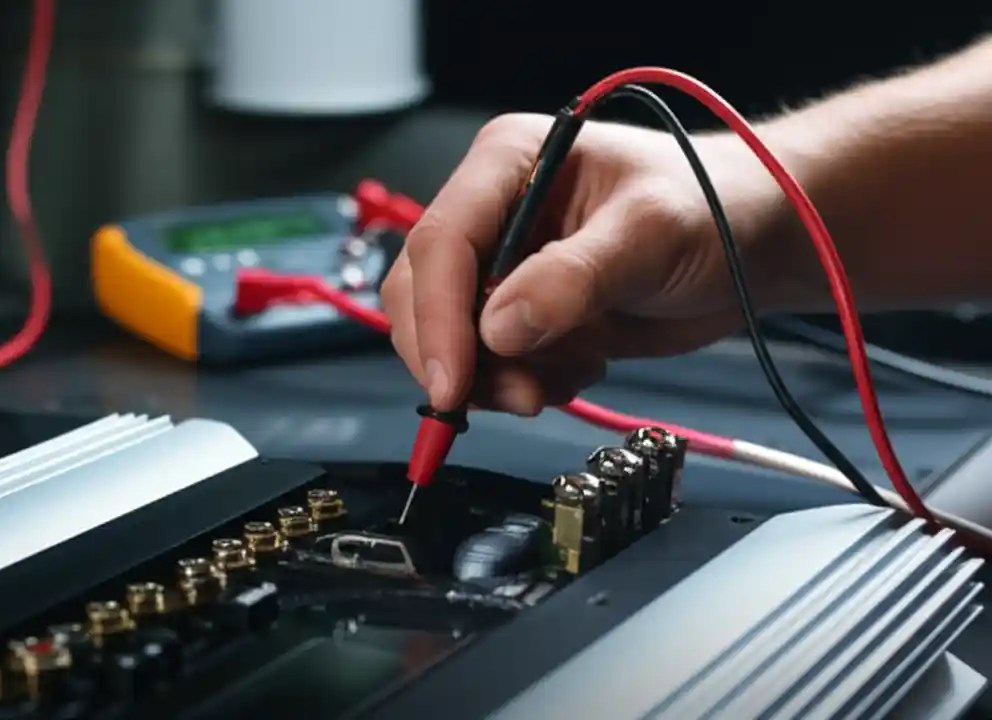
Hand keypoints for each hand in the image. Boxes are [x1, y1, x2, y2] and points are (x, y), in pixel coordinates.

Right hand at [380, 113, 796, 415]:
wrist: (753, 244)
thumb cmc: (713, 208)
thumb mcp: (651, 233)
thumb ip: (574, 278)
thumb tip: (497, 330)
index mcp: (508, 162)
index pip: (440, 241)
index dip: (436, 317)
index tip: (452, 382)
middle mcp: (492, 211)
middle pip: (423, 293)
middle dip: (460, 356)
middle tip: (519, 395)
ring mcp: (504, 265)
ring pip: (450, 336)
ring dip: (495, 378)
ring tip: (563, 380)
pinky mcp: (522, 311)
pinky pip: (489, 363)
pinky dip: (524, 383)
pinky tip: (578, 370)